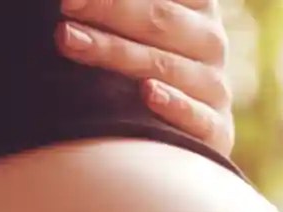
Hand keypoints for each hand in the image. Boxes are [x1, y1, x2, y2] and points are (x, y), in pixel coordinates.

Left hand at [56, 0, 234, 155]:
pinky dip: (175, 104)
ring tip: (68, 40)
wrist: (172, 126)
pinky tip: (147, 93)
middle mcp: (210, 41)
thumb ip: (121, 8)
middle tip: (65, 4)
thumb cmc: (137, 59)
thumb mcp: (134, 25)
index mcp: (198, 4)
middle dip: (108, 9)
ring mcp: (213, 85)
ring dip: (116, 52)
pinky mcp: (216, 128)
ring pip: (166, 66)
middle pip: (159, 20)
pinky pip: (199, 116)